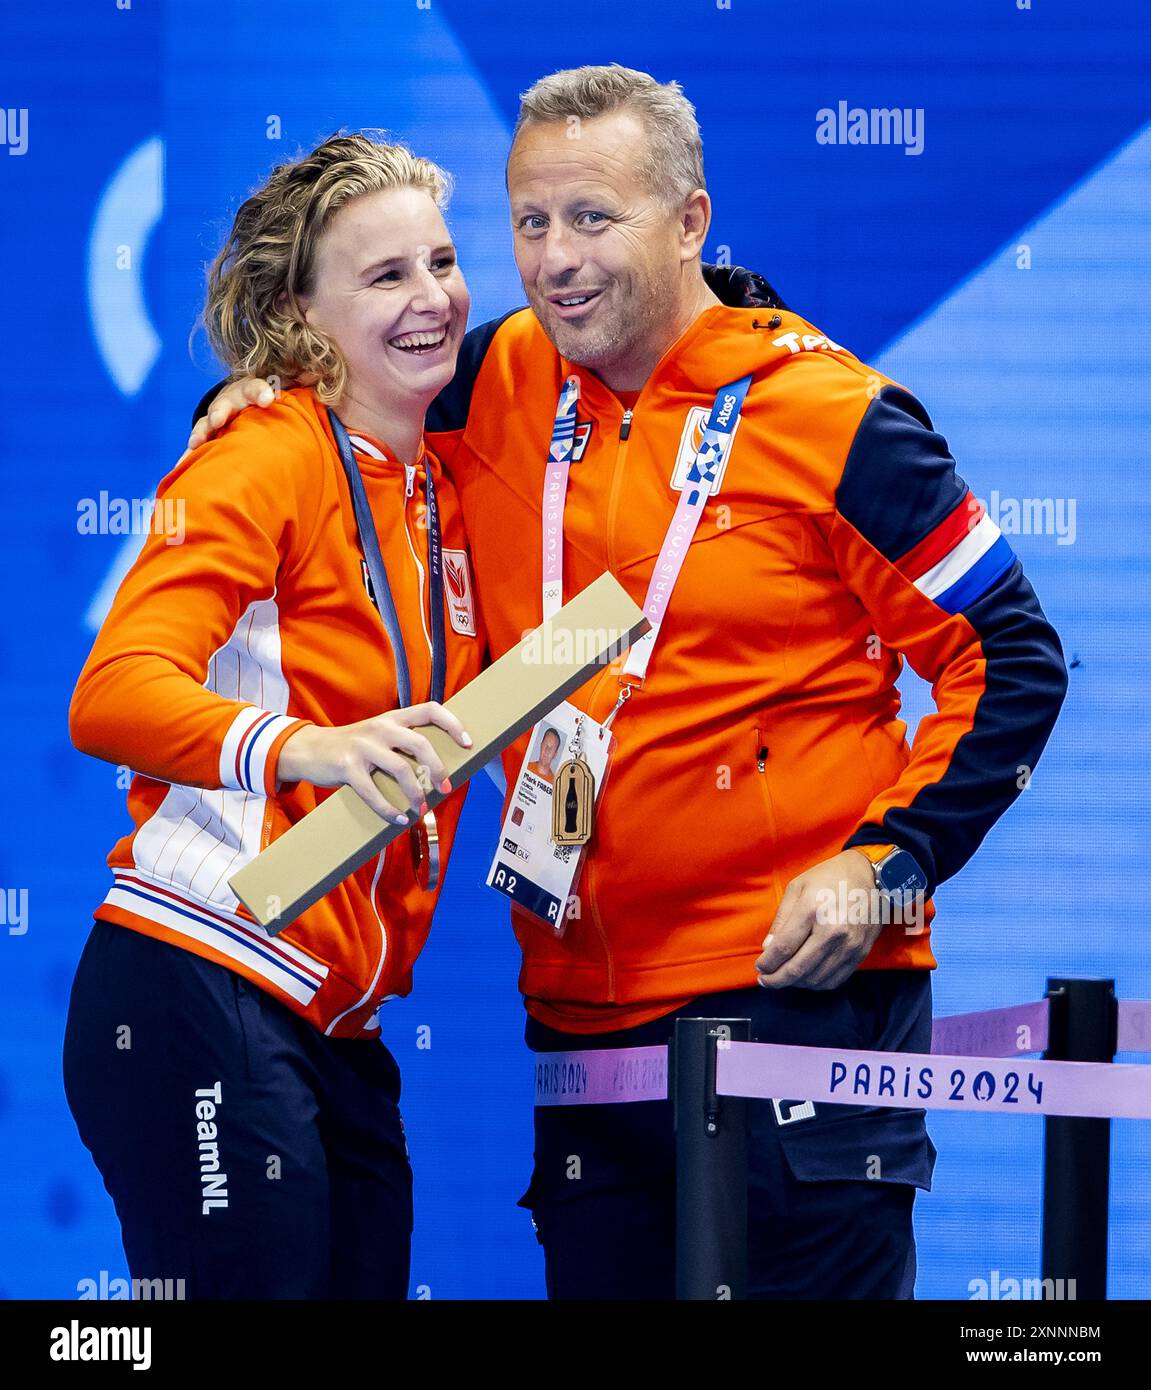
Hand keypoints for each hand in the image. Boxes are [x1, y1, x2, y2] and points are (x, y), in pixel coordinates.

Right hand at [180, 372, 313, 460]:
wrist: (249, 400)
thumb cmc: (273, 400)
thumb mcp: (287, 391)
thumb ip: (304, 386)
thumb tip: (320, 377)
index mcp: (253, 389)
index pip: (257, 387)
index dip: (261, 391)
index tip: (269, 399)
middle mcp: (232, 400)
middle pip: (226, 402)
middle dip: (222, 410)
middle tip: (220, 420)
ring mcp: (218, 415)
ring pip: (208, 422)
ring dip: (202, 431)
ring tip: (197, 443)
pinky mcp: (209, 432)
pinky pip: (199, 441)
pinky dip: (191, 451)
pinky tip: (185, 462)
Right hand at [276, 703, 472, 824]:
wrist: (308, 750)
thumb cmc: (352, 747)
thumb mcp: (377, 734)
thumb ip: (401, 742)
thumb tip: (437, 768)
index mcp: (392, 718)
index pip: (430, 709)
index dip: (453, 723)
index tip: (468, 742)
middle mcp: (380, 727)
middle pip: (420, 743)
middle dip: (438, 768)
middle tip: (446, 787)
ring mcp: (363, 746)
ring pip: (401, 769)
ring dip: (416, 794)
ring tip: (421, 809)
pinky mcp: (347, 767)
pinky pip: (374, 793)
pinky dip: (390, 810)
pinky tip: (399, 819)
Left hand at [755, 849, 882, 990]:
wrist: (870, 876)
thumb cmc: (828, 878)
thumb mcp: (796, 888)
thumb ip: (781, 920)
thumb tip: (768, 949)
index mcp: (812, 910)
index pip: (784, 948)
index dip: (767, 963)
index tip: (759, 967)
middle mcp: (833, 931)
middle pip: (798, 969)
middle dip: (776, 979)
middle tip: (765, 980)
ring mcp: (849, 945)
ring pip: (815, 979)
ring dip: (795, 983)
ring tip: (783, 978)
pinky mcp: (860, 953)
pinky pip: (835, 980)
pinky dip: (816, 984)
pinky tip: (805, 978)